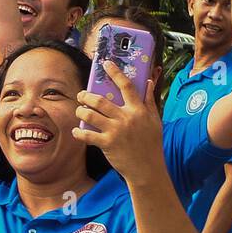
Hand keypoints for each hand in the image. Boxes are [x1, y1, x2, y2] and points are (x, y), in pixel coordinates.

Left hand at [72, 61, 163, 182]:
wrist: (147, 169)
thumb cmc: (151, 144)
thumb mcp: (155, 120)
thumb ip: (149, 100)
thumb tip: (148, 81)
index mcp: (138, 110)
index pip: (126, 86)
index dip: (115, 73)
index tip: (105, 64)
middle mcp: (126, 118)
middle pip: (100, 100)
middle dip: (86, 95)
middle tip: (81, 95)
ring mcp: (115, 131)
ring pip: (90, 115)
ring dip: (81, 110)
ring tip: (79, 109)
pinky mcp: (107, 144)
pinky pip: (87, 135)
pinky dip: (79, 132)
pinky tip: (76, 130)